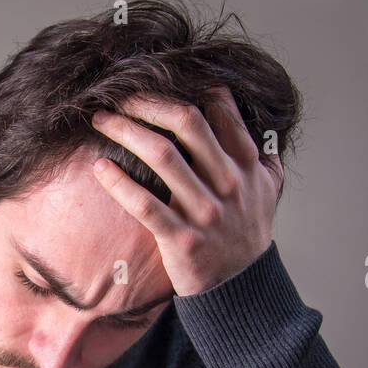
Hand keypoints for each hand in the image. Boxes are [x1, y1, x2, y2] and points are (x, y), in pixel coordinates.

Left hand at [90, 86, 283, 295]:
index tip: (159, 78)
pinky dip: (119, 183)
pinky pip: (144, 205)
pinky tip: (100, 168)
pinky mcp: (181, 238)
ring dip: (126, 131)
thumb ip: (264, 158)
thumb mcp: (267, 192)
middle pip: (187, 122)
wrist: (241, 288)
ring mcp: (204, 211)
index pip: (220, 110)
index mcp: (247, 165)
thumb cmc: (247, 235)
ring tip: (101, 120)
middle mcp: (228, 182)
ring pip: (162, 156)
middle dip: (148, 102)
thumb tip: (260, 127)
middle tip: (120, 95)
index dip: (188, 87)